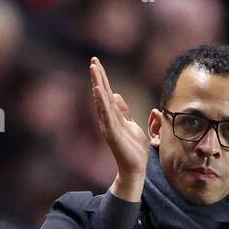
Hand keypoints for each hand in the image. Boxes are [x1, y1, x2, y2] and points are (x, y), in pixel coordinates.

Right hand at [89, 56, 148, 197]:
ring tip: (94, 70)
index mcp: (113, 115)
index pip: (107, 93)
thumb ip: (123, 111)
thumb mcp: (130, 124)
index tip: (97, 63)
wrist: (135, 168)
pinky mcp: (111, 133)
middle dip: (98, 77)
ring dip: (98, 84)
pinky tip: (98, 90)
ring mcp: (108, 125)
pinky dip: (101, 103)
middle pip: (102, 93)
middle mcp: (107, 118)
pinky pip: (106, 115)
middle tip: (93, 60)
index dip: (102, 78)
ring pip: (101, 101)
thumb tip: (116, 95)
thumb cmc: (133, 148)